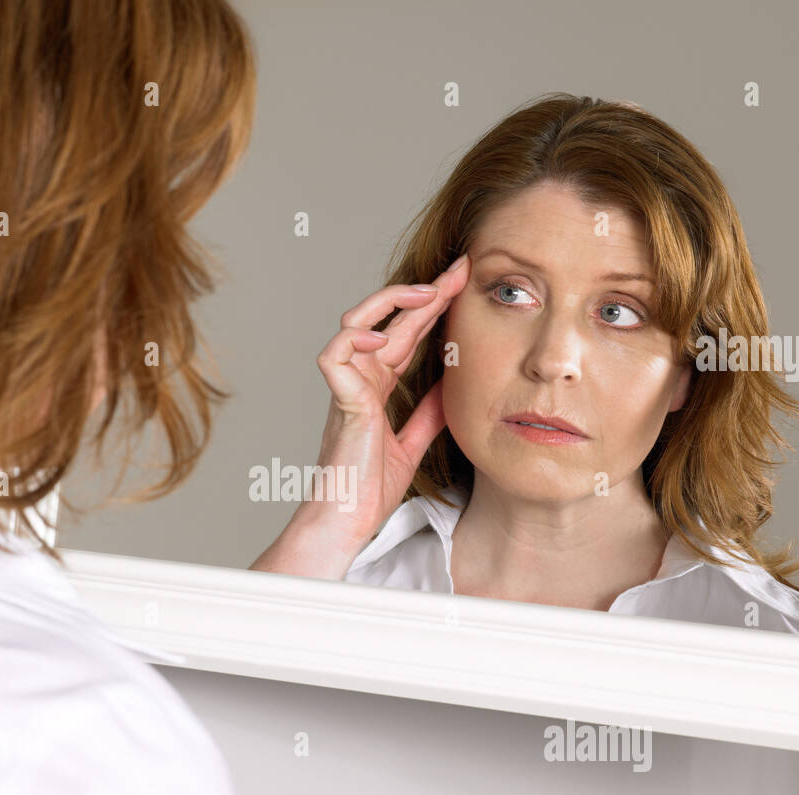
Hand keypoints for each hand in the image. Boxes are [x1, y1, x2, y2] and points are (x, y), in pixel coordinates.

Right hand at [307, 252, 471, 548]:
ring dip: (390, 302)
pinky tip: (383, 335)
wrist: (348, 520)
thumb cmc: (369, 488)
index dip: (432, 306)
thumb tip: (451, 385)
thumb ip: (428, 412)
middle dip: (425, 291)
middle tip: (459, 270)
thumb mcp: (413, 442)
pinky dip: (355, 337)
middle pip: (390, 320)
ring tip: (426, 293)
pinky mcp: (340, 401)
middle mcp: (360, 379)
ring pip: (355, 322)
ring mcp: (347, 387)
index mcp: (376, 386)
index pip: (405, 333)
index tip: (462, 282)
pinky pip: (335, 354)